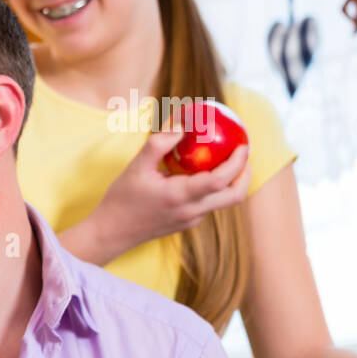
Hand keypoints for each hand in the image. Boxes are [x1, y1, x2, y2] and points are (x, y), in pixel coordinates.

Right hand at [90, 129, 250, 258]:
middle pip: (234, 197)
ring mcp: (191, 220)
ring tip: (225, 162)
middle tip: (243, 156)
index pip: (221, 180)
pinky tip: (201, 176)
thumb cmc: (121, 199)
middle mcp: (191, 211)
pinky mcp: (186, 224)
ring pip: (223, 202)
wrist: (111, 232)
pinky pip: (208, 205)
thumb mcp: (135, 168)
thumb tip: (180, 125)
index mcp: (180, 196)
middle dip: (245, 175)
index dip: (238, 162)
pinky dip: (213, 189)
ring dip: (231, 183)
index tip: (243, 145)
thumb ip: (158, 144)